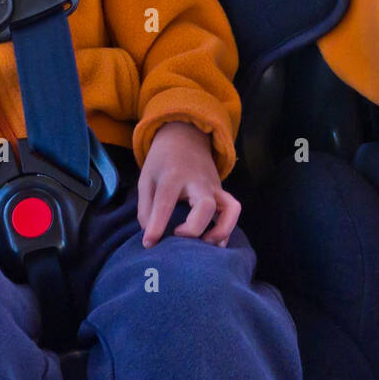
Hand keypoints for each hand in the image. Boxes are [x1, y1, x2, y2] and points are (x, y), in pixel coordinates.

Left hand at [137, 121, 239, 247]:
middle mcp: (198, 181)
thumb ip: (146, 209)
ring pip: (229, 209)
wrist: (186, 136)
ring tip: (204, 244)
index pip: (166, 202)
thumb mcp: (146, 179)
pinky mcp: (222, 192)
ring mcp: (214, 187)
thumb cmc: (162, 161)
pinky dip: (228, 228)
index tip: (149, 244)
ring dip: (220, 231)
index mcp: (173, 176)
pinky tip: (216, 243)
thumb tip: (151, 238)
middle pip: (205, 206)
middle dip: (194, 228)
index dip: (157, 226)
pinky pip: (233, 211)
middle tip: (177, 236)